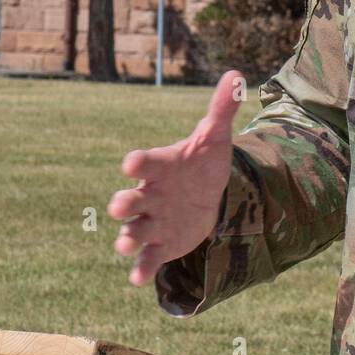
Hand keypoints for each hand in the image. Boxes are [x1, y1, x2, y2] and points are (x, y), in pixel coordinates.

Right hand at [108, 69, 244, 287]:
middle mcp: (149, 195)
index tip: (131, 163)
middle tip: (117, 206)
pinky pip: (148, 258)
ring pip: (133, 231)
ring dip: (128, 238)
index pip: (145, 162)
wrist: (205, 194)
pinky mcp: (161, 244)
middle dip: (122, 203)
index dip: (138, 163)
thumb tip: (236, 75)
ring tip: (125, 245)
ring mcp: (152, 221)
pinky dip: (142, 268)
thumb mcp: (214, 137)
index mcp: (160, 167)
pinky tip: (138, 279)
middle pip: (129, 199)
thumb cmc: (202, 162)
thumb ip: (222, 109)